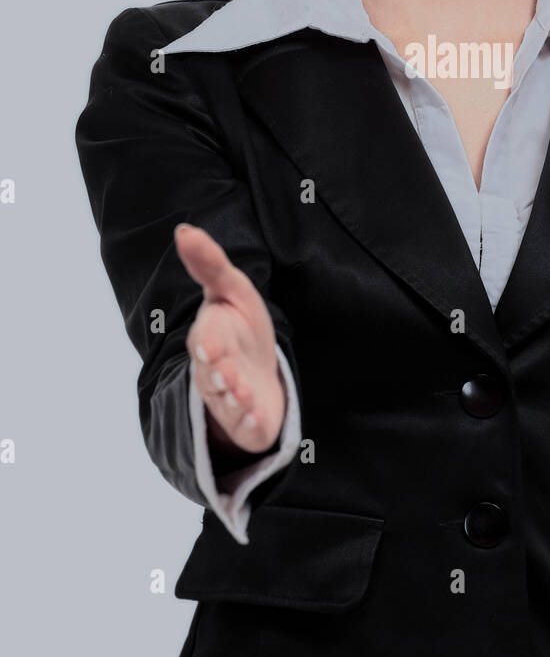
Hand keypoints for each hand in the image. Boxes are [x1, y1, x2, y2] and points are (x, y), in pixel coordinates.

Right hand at [176, 222, 286, 455]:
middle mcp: (213, 371)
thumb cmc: (242, 329)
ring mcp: (229, 399)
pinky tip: (257, 421)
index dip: (208, 343)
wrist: (259, 375)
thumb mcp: (232, 291)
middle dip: (219, 373)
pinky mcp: (246, 422)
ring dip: (236, 399)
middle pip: (212, 375)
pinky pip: (245, 426)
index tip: (209, 345)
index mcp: (209, 339)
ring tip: (246, 394)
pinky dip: (250, 425)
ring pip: (227, 402)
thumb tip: (182, 230)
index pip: (206, 340)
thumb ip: (209, 264)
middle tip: (227, 372)